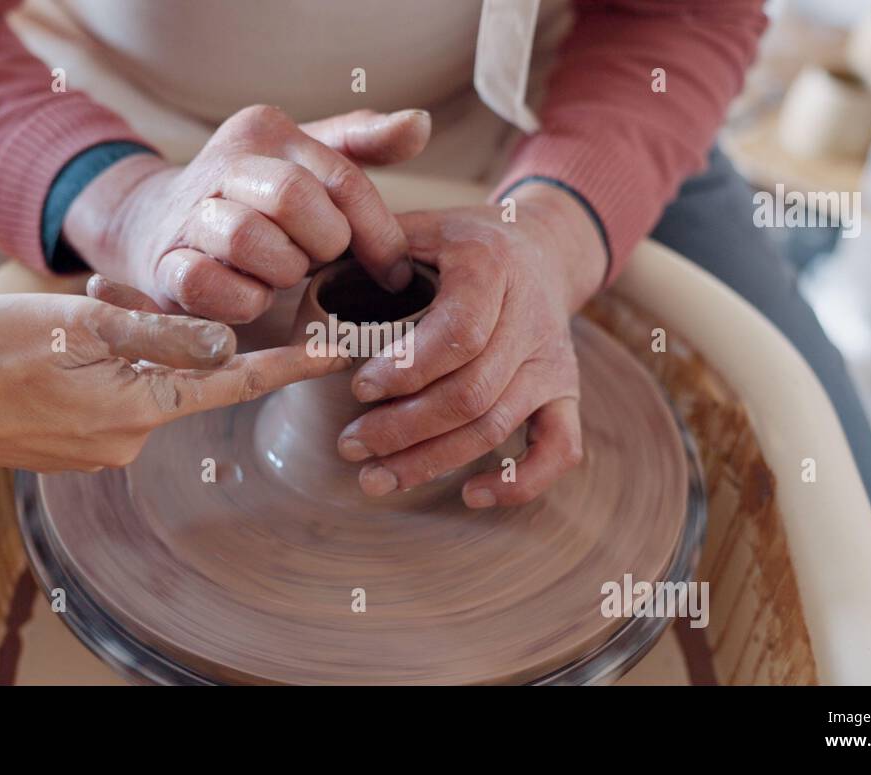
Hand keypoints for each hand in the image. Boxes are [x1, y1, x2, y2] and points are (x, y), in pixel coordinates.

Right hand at [0, 276, 348, 471]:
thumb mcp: (84, 324)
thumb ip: (162, 335)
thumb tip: (229, 345)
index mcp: (142, 407)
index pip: (236, 383)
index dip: (291, 364)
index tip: (338, 352)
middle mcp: (130, 439)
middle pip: (178, 372)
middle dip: (156, 327)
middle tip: (104, 294)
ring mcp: (99, 449)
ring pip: (138, 379)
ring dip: (120, 341)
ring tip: (69, 313)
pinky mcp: (72, 448)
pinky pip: (107, 397)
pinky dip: (97, 364)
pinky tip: (56, 346)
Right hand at [63, 106, 430, 323]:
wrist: (158, 228)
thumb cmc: (258, 203)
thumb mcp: (309, 164)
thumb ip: (363, 146)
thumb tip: (419, 125)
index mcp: (267, 131)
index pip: (343, 178)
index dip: (379, 233)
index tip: (395, 272)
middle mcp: (225, 162)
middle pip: (294, 197)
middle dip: (322, 244)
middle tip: (321, 263)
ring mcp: (190, 213)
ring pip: (245, 237)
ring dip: (280, 271)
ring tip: (282, 276)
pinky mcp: (165, 264)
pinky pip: (208, 283)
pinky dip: (241, 300)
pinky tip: (252, 298)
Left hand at [335, 184, 608, 507]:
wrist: (543, 247)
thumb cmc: (461, 243)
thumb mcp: (420, 226)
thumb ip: (371, 245)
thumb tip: (305, 268)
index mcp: (491, 268)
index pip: (459, 332)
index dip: (407, 369)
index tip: (358, 387)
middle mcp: (530, 318)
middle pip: (472, 392)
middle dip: (403, 429)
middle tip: (349, 446)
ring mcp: (552, 361)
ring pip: (497, 426)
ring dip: (433, 461)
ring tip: (375, 478)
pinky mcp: (565, 392)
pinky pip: (559, 449)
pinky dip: (519, 482)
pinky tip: (469, 495)